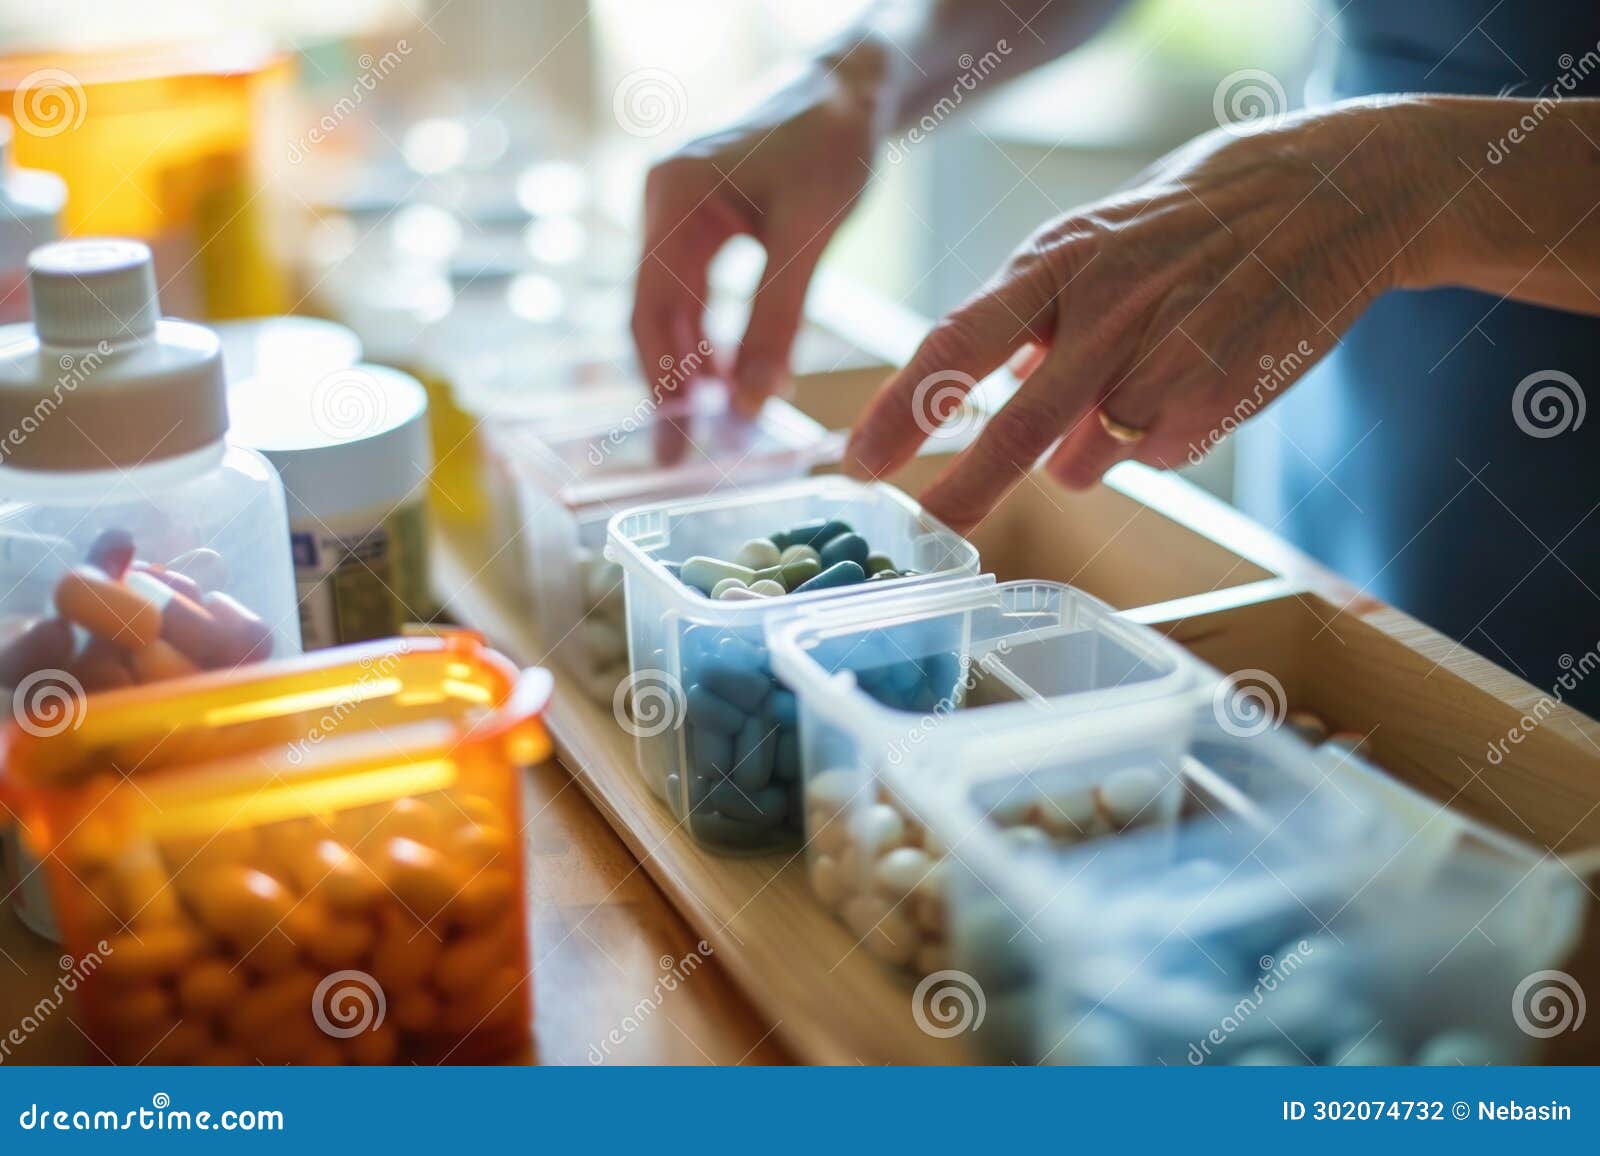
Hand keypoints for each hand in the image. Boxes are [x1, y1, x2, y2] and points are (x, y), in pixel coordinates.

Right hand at [633, 67, 876, 414]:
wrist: (851, 80)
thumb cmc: (833, 137)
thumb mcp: (810, 232)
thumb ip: (778, 318)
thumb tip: (755, 401)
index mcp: (674, 197)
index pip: (651, 310)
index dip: (663, 382)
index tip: (675, 442)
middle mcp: (661, 202)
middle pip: (653, 315)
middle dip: (671, 387)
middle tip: (684, 455)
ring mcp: (677, 209)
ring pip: (674, 307)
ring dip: (695, 365)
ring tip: (717, 424)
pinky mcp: (703, 217)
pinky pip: (696, 289)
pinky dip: (714, 335)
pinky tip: (734, 374)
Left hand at [845, 98, 1438, 532]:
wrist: (1325, 194)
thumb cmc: (1185, 228)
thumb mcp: (1091, 246)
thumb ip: (1036, 328)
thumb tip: (1001, 413)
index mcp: (1054, 263)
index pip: (954, 343)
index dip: (900, 411)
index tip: (859, 464)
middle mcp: (1103, 306)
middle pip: (1015, 423)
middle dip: (965, 488)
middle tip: (933, 527)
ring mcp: (1166, 351)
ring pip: (1088, 456)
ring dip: (1084, 454)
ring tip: (1127, 392)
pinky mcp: (1222, 391)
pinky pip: (1156, 455)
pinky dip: (1157, 442)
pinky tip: (1193, 382)